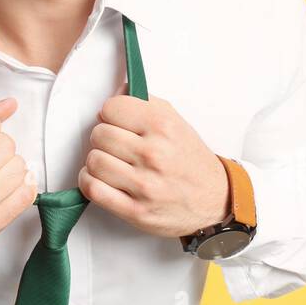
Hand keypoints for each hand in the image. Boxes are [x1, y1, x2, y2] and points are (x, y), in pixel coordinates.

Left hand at [77, 94, 229, 238]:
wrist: (215, 198)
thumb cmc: (189, 159)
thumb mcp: (174, 120)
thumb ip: (143, 102)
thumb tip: (113, 93)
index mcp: (163, 126)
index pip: (111, 108)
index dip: (111, 114)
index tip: (117, 122)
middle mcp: (154, 154)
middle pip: (99, 134)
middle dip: (103, 138)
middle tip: (115, 144)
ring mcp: (144, 184)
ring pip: (94, 161)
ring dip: (97, 162)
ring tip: (111, 163)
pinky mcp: (135, 211)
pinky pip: (93, 189)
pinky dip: (90, 182)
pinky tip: (102, 179)